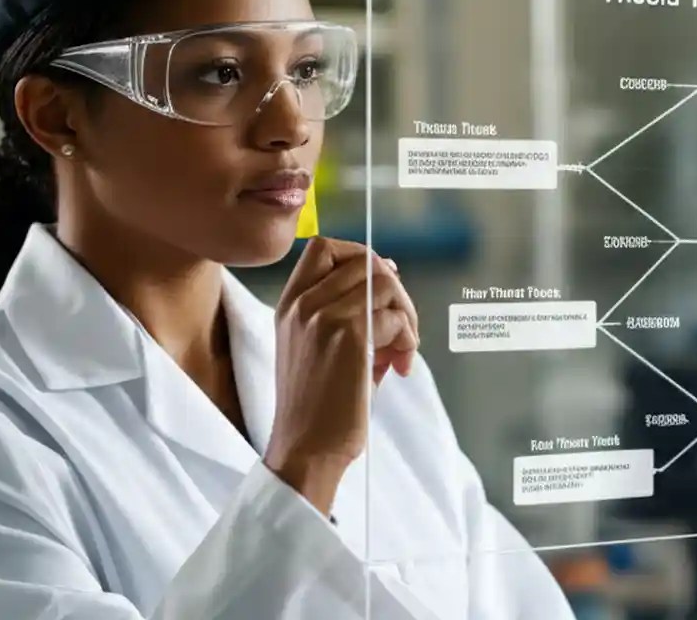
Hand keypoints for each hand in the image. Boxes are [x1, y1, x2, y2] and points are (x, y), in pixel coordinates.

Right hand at [263, 237, 418, 513]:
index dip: (361, 257)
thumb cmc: (318, 407)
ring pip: (387, 285)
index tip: (381, 287)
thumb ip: (346, 312)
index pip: (324, 246)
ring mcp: (324, 315)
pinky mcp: (350, 335)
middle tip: (402, 330)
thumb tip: (390, 275)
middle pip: (366, 261)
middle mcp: (302, 303)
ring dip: (406, 318)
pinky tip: (398, 369)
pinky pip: (395, 318)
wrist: (305, 449)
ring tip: (400, 354)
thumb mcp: (317, 348)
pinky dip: (407, 340)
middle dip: (396, 292)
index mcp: (290, 304)